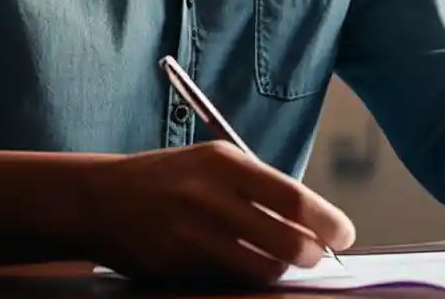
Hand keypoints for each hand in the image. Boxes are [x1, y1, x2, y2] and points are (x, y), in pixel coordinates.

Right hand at [78, 141, 354, 286]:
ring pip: (259, 269)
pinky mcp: (174, 267)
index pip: (292, 198)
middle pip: (284, 241)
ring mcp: (189, 235)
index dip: (326, 222)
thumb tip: (315, 222)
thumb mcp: (216, 165)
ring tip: (278, 262)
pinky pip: (225, 280)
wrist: (99, 199)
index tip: (345, 235)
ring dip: (278, 270)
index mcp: (226, 163)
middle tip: (316, 256)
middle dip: (310, 255)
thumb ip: (262, 189)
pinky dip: (240, 277)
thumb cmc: (173, 179)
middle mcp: (208, 198)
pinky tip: (234, 264)